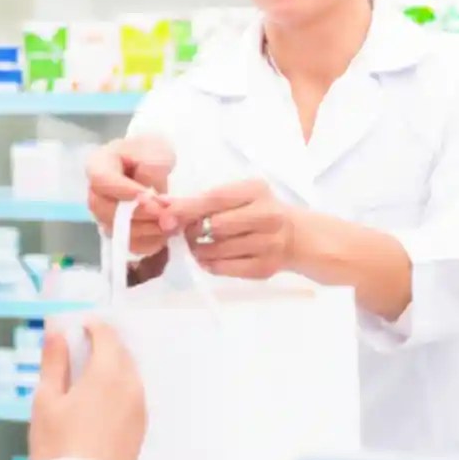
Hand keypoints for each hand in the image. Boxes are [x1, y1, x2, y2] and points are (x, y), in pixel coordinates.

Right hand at [29, 320, 146, 459]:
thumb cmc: (57, 444)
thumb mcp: (46, 399)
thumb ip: (54, 361)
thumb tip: (57, 331)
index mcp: (109, 373)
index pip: (108, 336)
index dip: (92, 327)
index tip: (77, 329)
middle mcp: (132, 387)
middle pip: (122, 354)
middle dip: (104, 347)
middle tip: (80, 353)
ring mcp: (140, 411)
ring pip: (130, 377)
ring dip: (113, 370)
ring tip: (87, 381)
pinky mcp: (141, 432)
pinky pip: (133, 399)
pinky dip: (119, 392)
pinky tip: (99, 406)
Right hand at [87, 135, 177, 256]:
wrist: (158, 168)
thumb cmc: (152, 154)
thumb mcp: (156, 150)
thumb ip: (151, 168)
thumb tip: (149, 195)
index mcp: (98, 166)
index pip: (101, 180)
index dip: (123, 191)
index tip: (149, 195)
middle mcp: (96, 193)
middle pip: (105, 210)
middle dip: (139, 214)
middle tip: (165, 213)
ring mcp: (105, 216)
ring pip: (117, 231)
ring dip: (147, 231)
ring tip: (173, 223)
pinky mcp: (120, 233)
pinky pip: (130, 245)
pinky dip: (151, 242)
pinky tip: (168, 233)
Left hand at [167, 179, 296, 279]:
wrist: (296, 236)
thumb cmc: (258, 211)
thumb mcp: (238, 196)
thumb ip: (203, 200)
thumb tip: (163, 205)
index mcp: (257, 191)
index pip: (215, 199)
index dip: (187, 208)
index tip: (165, 215)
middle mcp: (267, 216)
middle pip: (215, 226)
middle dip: (193, 231)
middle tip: (188, 232)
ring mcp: (268, 244)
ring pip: (216, 250)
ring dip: (199, 249)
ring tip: (200, 245)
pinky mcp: (264, 268)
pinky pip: (223, 268)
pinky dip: (210, 264)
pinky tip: (211, 258)